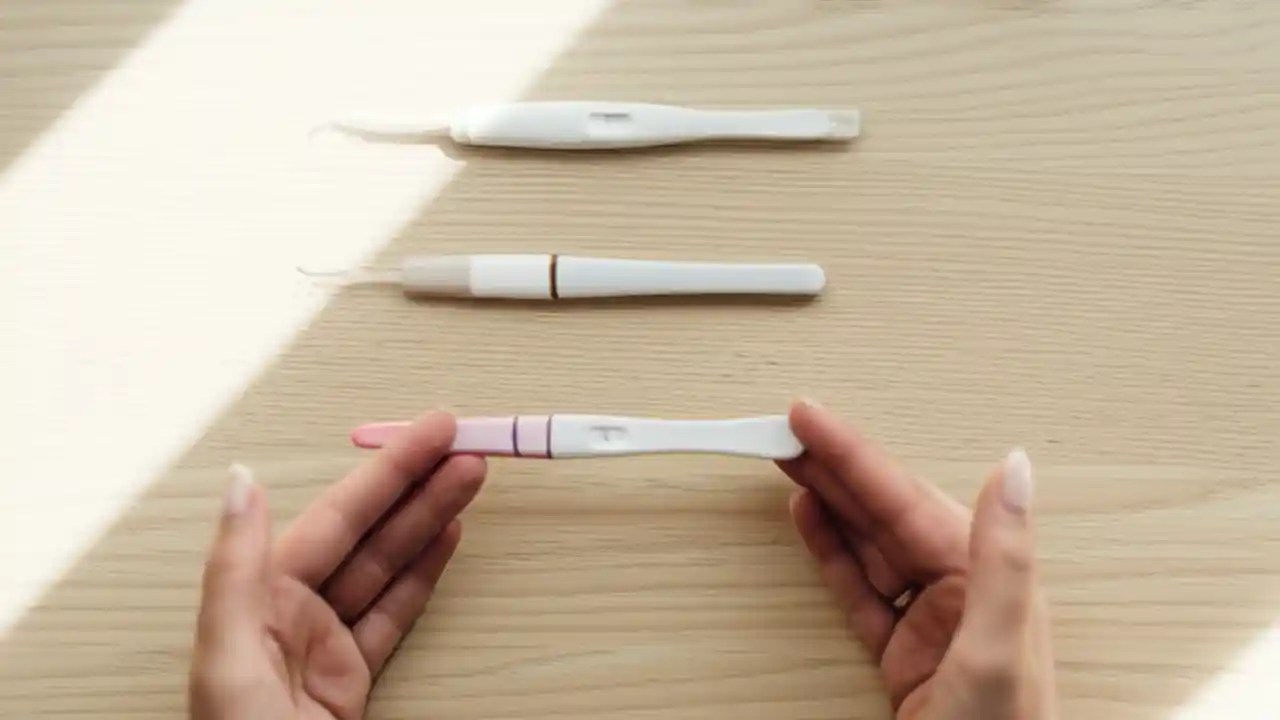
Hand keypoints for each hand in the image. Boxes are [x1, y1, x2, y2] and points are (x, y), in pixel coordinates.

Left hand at [189, 412, 484, 719]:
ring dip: (430, 521)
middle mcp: (291, 612)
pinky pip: (395, 614)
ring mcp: (325, 645)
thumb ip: (236, 567)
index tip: (429, 432)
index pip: (336, 518)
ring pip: (388, 567)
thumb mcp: (228, 657)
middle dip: (418, 486)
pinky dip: (423, 575)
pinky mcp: (352, 679)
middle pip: (369, 533)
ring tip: (470, 480)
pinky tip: (446, 539)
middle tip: (466, 445)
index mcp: (259, 596)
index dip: (386, 471)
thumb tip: (243, 481)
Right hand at [780, 401, 1055, 718]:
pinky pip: (860, 590)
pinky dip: (830, 554)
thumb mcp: (998, 653)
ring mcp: (931, 625)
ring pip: (869, 545)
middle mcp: (963, 594)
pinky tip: (810, 520)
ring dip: (829, 500)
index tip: (810, 418)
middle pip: (884, 513)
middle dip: (835, 467)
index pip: (908, 501)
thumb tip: (1014, 467)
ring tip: (788, 460)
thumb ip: (1003, 557)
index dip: (855, 454)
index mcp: (988, 581)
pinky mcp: (902, 656)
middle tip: (784, 429)